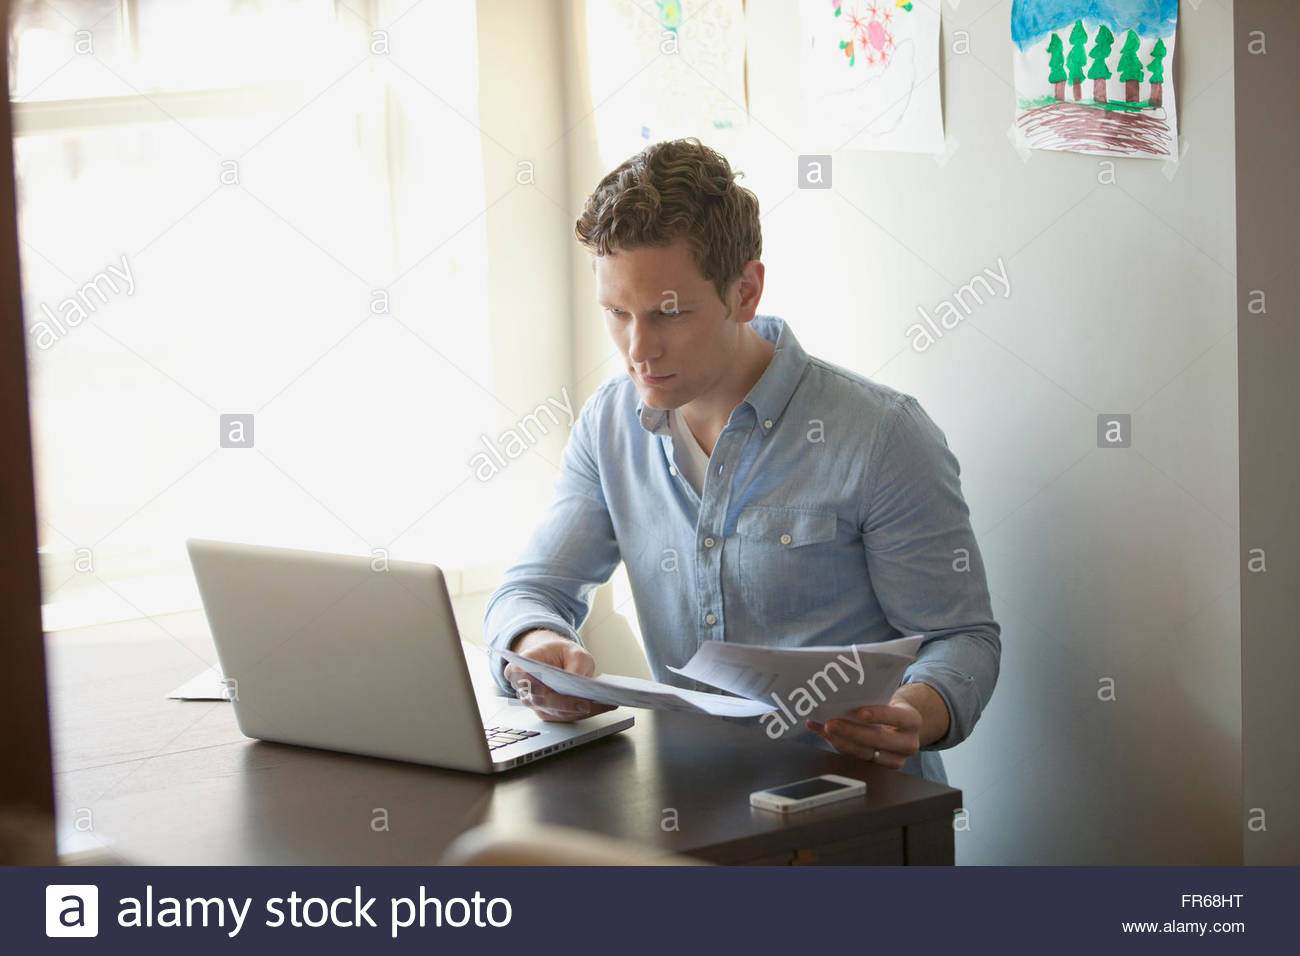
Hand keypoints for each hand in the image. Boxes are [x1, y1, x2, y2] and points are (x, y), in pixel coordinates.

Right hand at [503, 630, 617, 722]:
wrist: (555, 659)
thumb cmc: (559, 653)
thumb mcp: (572, 650)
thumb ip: (574, 662)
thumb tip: (578, 679)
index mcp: (520, 669)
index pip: (524, 681)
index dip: (535, 688)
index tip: (544, 690)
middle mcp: (525, 691)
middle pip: (545, 701)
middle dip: (567, 704)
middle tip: (587, 704)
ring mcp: (536, 705)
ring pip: (558, 713)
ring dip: (582, 711)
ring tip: (606, 704)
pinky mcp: (550, 714)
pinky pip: (567, 717)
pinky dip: (586, 713)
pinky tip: (603, 707)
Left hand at [806, 697, 923, 770]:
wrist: (903, 728)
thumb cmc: (892, 709)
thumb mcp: (891, 701)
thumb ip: (875, 699)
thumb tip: (844, 694)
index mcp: (912, 721)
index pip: (897, 717)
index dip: (878, 715)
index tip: (860, 713)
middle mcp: (908, 743)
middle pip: (877, 739)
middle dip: (851, 731)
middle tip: (831, 723)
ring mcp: (896, 759)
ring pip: (865, 753)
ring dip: (840, 741)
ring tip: (824, 729)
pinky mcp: (881, 766)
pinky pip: (856, 757)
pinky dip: (837, 744)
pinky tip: (823, 733)